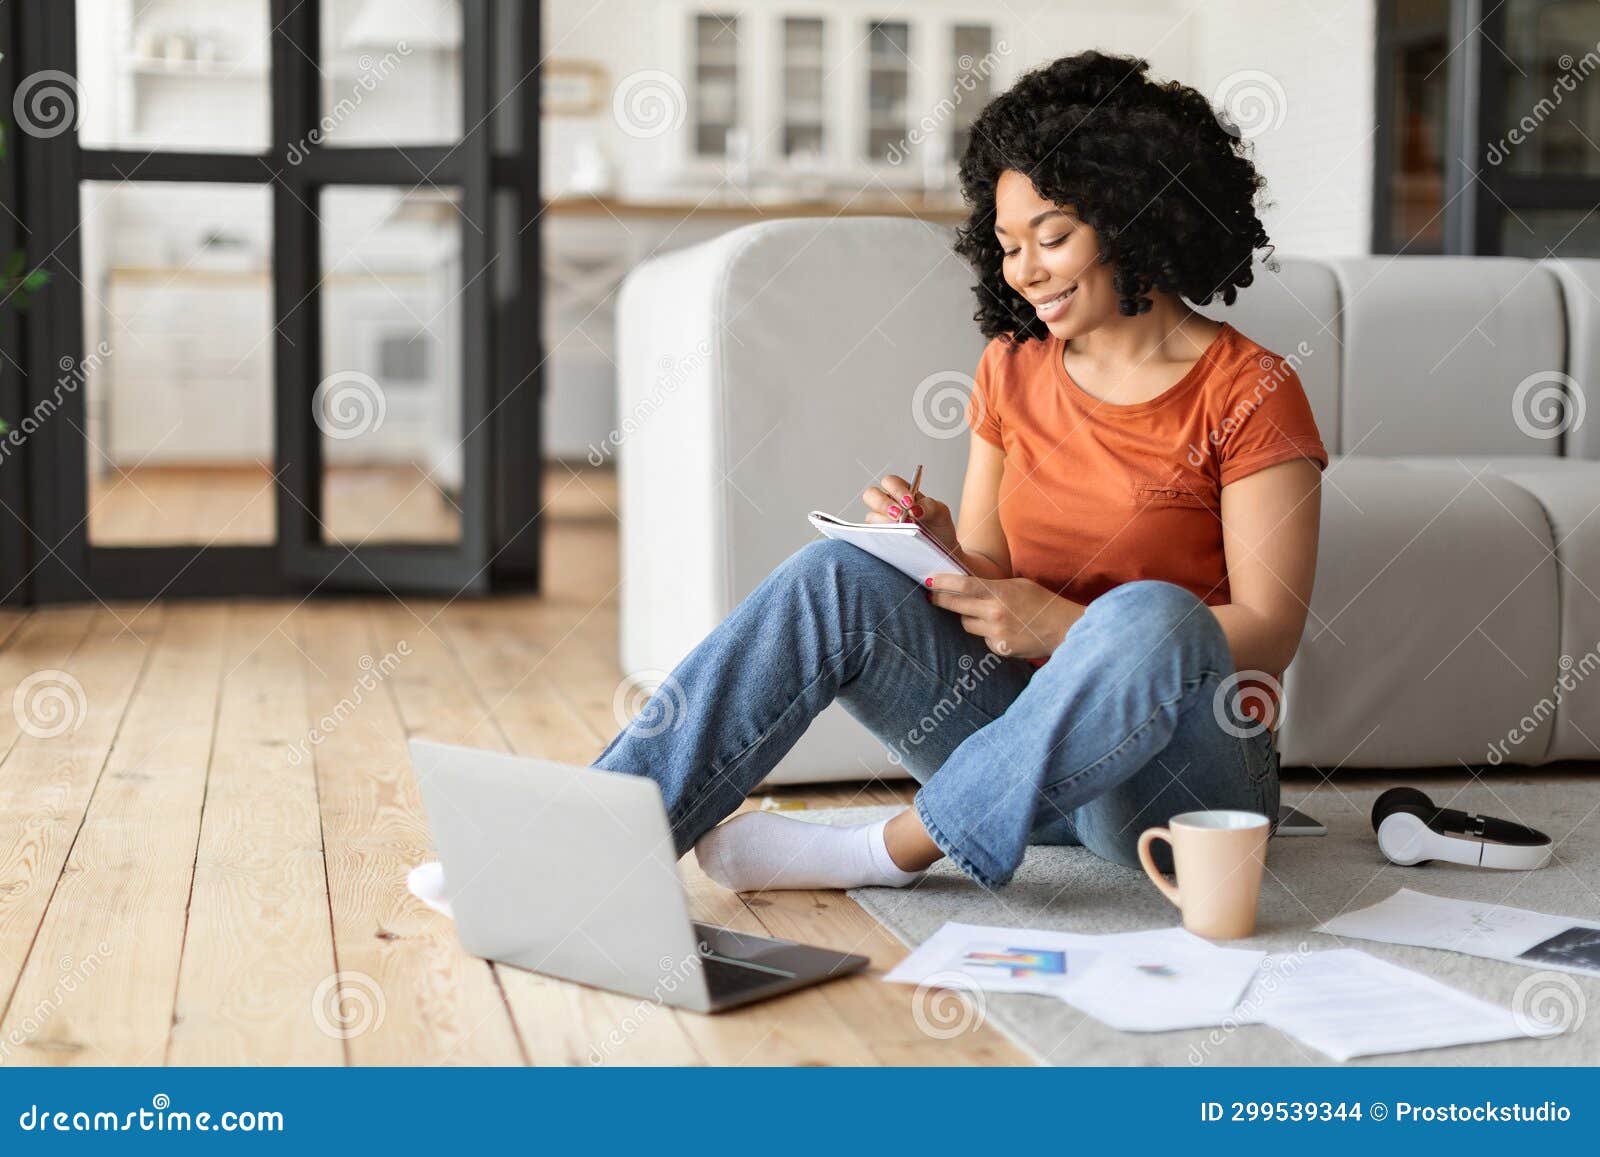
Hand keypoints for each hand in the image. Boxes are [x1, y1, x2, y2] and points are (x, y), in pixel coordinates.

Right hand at [862, 473, 958, 553]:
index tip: (908, 503)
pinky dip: (883, 537)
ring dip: (885, 523)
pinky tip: (895, 542)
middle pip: (871, 495)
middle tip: (899, 515)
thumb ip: (929, 506)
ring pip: (871, 517)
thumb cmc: (938, 528)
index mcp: (902, 492)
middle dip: (884, 504)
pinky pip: (872, 536)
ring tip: (901, 531)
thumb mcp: (940, 513)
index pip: (890, 482)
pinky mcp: (878, 539)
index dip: (897, 490)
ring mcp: (881, 522)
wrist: (941, 550)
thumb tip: (914, 509)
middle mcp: (888, 504)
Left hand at [925, 575, 1078, 659]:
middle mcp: (994, 614)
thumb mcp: (1017, 585)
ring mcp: (996, 633)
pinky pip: (982, 638)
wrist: (1063, 628)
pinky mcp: (999, 649)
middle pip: (956, 606)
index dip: (942, 583)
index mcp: (999, 593)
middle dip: (941, 600)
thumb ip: (991, 586)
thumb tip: (965, 585)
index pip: (963, 586)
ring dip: (968, 617)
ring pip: (967, 624)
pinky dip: (986, 632)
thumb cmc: (1041, 602)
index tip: (928, 581)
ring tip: (982, 612)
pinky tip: (1002, 628)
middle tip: (932, 595)